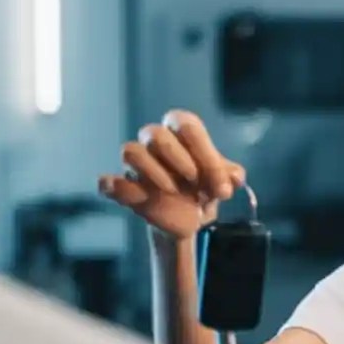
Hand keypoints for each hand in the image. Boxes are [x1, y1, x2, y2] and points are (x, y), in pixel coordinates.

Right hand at [99, 109, 246, 239]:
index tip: (219, 179)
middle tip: (194, 181)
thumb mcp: (223, 182)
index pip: (185, 124)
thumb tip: (235, 178)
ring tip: (172, 191)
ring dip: (153, 172)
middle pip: (154, 134)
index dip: (202, 149)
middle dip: (178, 158)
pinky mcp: (124, 188)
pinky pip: (108, 182)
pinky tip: (138, 197)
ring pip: (130, 151)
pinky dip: (117, 188)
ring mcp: (137, 165)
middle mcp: (155, 142)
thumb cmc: (205, 188)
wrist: (191, 218)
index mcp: (181, 132)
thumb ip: (230, 176)